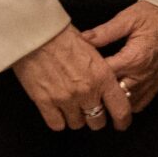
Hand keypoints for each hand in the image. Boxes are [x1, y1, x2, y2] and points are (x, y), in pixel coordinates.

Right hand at [9, 24, 132, 132]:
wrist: (35, 32)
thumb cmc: (62, 34)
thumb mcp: (91, 48)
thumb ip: (100, 70)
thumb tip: (105, 84)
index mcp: (102, 76)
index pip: (121, 109)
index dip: (122, 120)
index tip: (120, 123)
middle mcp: (87, 91)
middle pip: (97, 122)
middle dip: (94, 117)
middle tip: (88, 109)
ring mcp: (65, 98)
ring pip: (76, 124)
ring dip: (74, 117)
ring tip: (69, 105)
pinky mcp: (45, 101)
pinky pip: (57, 124)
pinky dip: (57, 120)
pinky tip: (55, 110)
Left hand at [79, 0, 157, 113]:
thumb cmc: (157, 16)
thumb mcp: (129, 18)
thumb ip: (105, 32)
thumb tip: (82, 39)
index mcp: (133, 59)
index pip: (104, 76)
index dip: (88, 76)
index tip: (75, 73)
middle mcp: (142, 76)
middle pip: (114, 95)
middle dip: (97, 95)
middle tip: (81, 91)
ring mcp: (151, 83)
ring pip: (127, 104)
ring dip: (112, 102)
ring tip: (96, 97)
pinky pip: (140, 104)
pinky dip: (127, 104)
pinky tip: (116, 98)